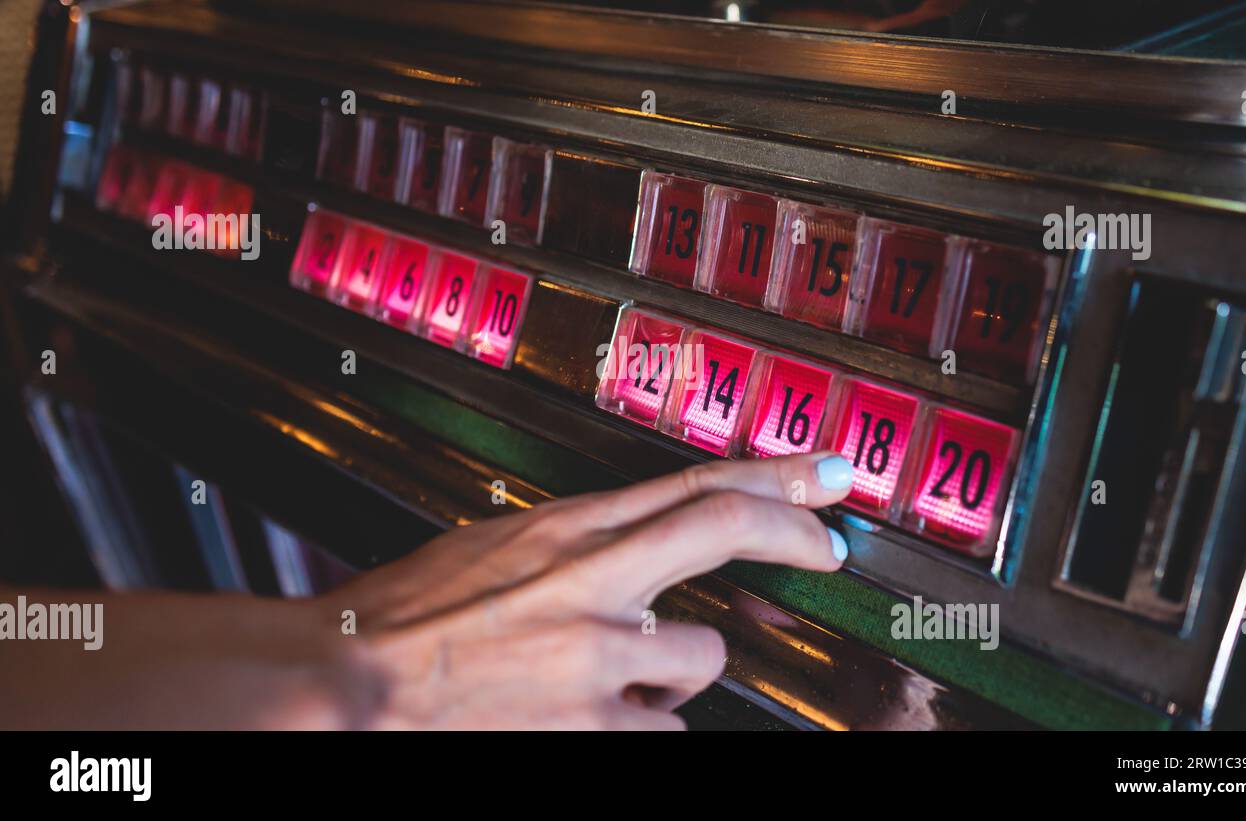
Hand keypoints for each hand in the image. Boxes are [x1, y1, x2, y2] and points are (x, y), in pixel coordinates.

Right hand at [323, 451, 854, 729]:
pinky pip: (663, 726)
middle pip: (725, 528)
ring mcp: (598, 654)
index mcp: (566, 528)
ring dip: (676, 671)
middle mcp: (592, 579)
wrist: (348, 680)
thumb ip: (577, 548)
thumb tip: (636, 557)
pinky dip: (638, 723)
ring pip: (701, 657)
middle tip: (825, 545)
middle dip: (795, 531)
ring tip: (621, 681)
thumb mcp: (498, 548)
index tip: (821, 475)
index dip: (772, 475)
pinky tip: (593, 717)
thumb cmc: (411, 616)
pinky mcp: (595, 723)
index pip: (692, 482)